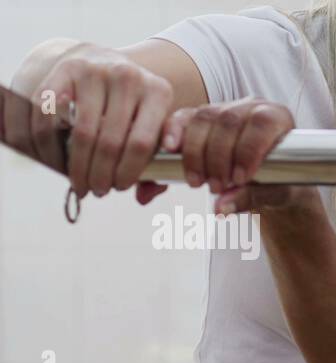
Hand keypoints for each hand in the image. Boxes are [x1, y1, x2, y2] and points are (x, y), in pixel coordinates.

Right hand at [27, 45, 173, 200]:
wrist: (107, 62)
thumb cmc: (136, 106)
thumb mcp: (157, 125)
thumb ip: (158, 163)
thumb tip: (144, 198)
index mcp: (158, 92)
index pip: (141, 143)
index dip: (128, 172)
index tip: (119, 188)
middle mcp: (128, 77)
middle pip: (109, 142)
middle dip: (100, 175)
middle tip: (96, 191)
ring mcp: (94, 71)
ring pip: (80, 132)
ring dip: (75, 167)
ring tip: (77, 183)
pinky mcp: (64, 70)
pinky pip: (50, 115)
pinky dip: (48, 144)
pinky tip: (54, 161)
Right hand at [163, 99, 316, 214]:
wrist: (272, 177)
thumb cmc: (281, 182)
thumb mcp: (275, 192)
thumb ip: (251, 197)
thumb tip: (219, 208)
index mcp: (277, 118)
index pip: (262, 124)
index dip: (248, 150)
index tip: (239, 180)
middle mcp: (251, 107)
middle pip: (228, 121)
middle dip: (218, 157)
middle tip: (215, 187)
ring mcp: (223, 108)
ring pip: (203, 118)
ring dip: (195, 152)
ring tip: (196, 182)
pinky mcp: (200, 116)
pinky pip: (183, 117)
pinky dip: (173, 131)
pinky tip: (169, 150)